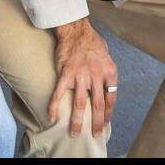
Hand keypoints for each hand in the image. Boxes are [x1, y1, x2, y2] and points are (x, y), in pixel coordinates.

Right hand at [49, 19, 117, 137]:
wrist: (76, 30)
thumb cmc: (92, 42)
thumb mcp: (107, 57)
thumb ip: (107, 73)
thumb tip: (107, 88)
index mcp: (109, 72)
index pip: (111, 98)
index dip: (109, 113)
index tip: (106, 123)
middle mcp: (96, 75)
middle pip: (97, 105)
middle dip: (96, 122)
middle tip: (94, 134)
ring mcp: (80, 75)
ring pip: (79, 104)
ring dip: (77, 121)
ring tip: (74, 133)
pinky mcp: (65, 73)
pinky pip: (59, 94)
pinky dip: (54, 107)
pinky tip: (52, 118)